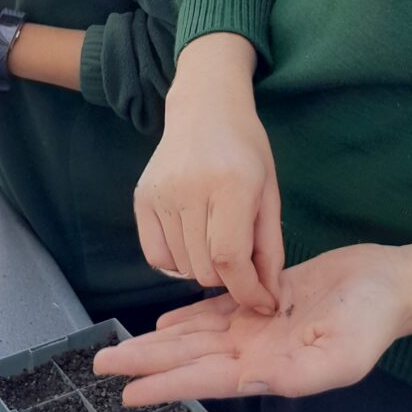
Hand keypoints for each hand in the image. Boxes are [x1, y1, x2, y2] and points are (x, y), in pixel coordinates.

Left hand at [94, 245, 409, 402]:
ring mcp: (259, 327)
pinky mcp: (264, 300)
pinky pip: (218, 311)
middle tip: (99, 366)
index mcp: (270, 369)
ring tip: (120, 349)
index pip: (206, 380)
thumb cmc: (372, 321)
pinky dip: (188, 318)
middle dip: (145, 363)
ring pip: (196, 336)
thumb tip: (244, 380)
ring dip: (157, 343)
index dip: (166, 386)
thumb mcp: (341, 355)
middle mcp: (256, 352)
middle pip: (189, 359)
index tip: (128, 392)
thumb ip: (295, 374)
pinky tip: (164, 324)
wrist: (391, 284)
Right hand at [134, 37, 282, 312]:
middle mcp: (189, 191)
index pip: (230, 258)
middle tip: (240, 260)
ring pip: (182, 268)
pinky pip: (156, 256)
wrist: (205, 108)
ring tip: (216, 240)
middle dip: (229, 278)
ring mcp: (160, 195)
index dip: (248, 290)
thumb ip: (270, 249)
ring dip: (203, 268)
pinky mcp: (141, 199)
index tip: (263, 303)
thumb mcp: (270, 194)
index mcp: (230, 186)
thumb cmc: (246, 150)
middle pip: (204, 269)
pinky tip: (192, 240)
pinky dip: (177, 262)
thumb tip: (270, 299)